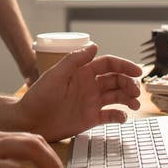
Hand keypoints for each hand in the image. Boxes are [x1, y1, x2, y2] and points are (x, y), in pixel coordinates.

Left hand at [17, 43, 141, 141]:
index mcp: (82, 72)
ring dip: (129, 98)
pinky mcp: (90, 119)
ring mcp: (91, 102)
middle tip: (136, 91)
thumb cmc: (38, 97)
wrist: (30, 121)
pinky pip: (110, 115)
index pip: (108, 64)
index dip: (124, 66)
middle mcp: (89, 86)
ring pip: (117, 97)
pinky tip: (122, 117)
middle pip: (116, 80)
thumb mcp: (55, 75)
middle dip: (129, 83)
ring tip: (135, 105)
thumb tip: (94, 45)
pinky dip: (119, 116)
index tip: (137, 71)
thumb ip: (74, 60)